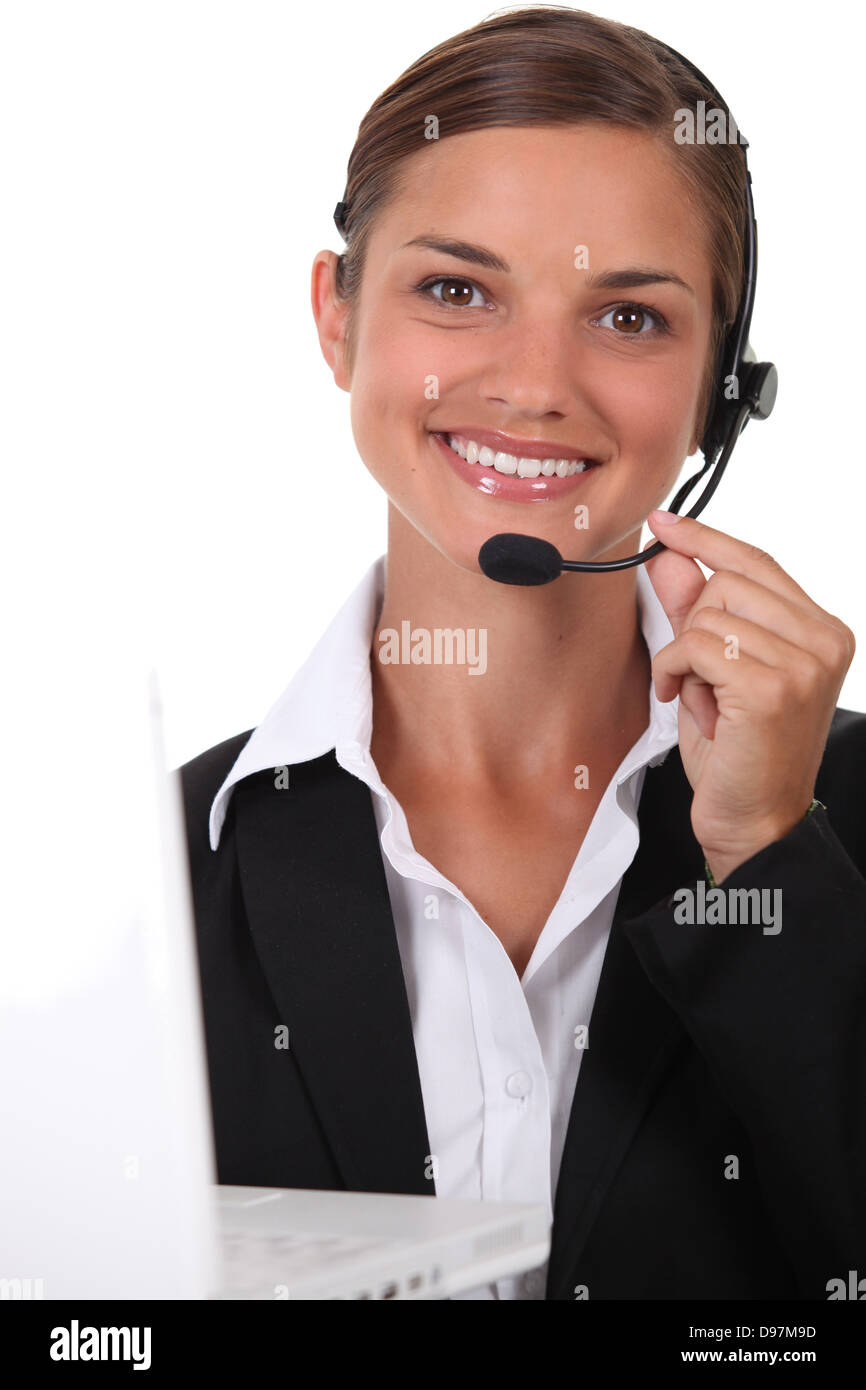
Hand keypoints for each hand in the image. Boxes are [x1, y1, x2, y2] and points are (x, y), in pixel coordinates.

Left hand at [644, 510, 854, 882]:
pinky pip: (695, 645)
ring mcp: (804, 662)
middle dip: (694, 626)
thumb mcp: (712, 672)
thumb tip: (667, 555)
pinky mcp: (773, 686)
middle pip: (727, 582)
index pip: (757, 562)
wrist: (754, 824)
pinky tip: (688, 705)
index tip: (664, 523)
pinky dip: (676, 672)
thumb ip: (693, 611)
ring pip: (708, 613)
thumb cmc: (736, 754)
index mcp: (821, 631)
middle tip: (703, 679)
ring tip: (706, 701)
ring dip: (685, 657)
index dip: (706, 539)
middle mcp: (824, 640)